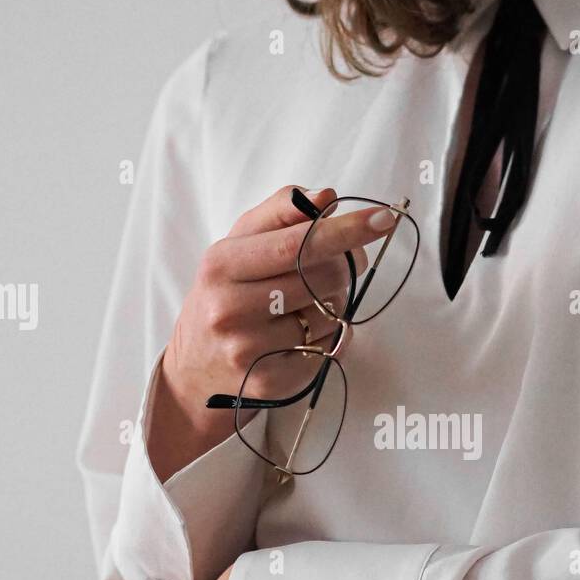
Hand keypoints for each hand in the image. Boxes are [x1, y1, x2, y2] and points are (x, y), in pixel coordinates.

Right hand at [148, 183, 387, 481]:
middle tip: (338, 266)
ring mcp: (250, 349)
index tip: (383, 218)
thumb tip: (327, 197)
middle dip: (344, 266)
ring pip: (331, 314)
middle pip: (324, 277)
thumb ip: (280, 214)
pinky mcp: (272, 382)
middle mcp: (230, 308)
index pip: (296, 243)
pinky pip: (330, 348)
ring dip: (333, 305)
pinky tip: (303, 335)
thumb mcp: (237, 247)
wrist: (195, 371)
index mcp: (221, 264)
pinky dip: (331, 337)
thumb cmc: (225, 296)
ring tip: (304, 307)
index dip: (345, 230)